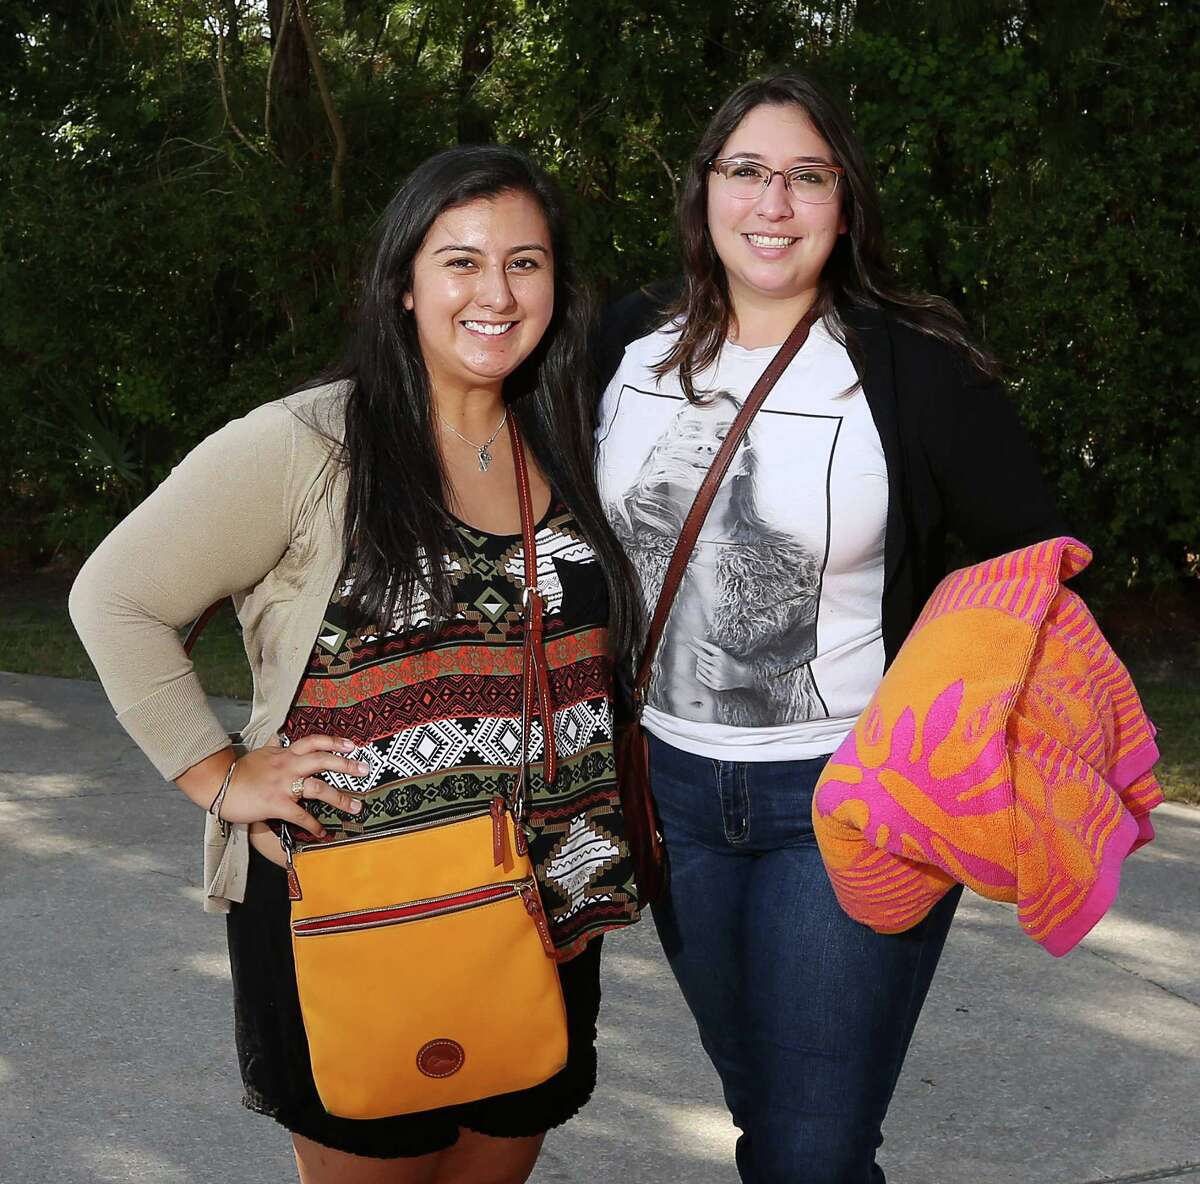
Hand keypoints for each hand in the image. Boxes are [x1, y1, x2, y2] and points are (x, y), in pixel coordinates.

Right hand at [217, 735, 367, 838]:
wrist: (217, 782)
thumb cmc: (238, 771)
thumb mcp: (261, 754)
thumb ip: (277, 750)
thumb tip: (280, 741)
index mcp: (285, 753)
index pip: (314, 742)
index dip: (335, 741)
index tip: (353, 745)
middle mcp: (288, 765)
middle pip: (323, 760)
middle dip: (346, 764)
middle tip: (365, 769)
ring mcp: (284, 785)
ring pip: (319, 788)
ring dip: (340, 798)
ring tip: (356, 807)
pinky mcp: (277, 804)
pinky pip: (301, 815)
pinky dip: (314, 825)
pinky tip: (322, 832)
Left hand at [688, 638, 754, 691]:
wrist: (741, 676)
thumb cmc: (730, 663)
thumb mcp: (722, 653)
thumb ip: (709, 647)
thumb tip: (695, 640)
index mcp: (721, 656)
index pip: (703, 650)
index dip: (695, 647)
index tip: (688, 643)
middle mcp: (718, 666)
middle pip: (699, 659)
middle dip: (701, 657)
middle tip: (706, 658)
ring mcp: (716, 676)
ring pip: (698, 667)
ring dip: (700, 665)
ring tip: (708, 665)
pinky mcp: (714, 685)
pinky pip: (699, 676)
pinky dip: (699, 672)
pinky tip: (705, 671)